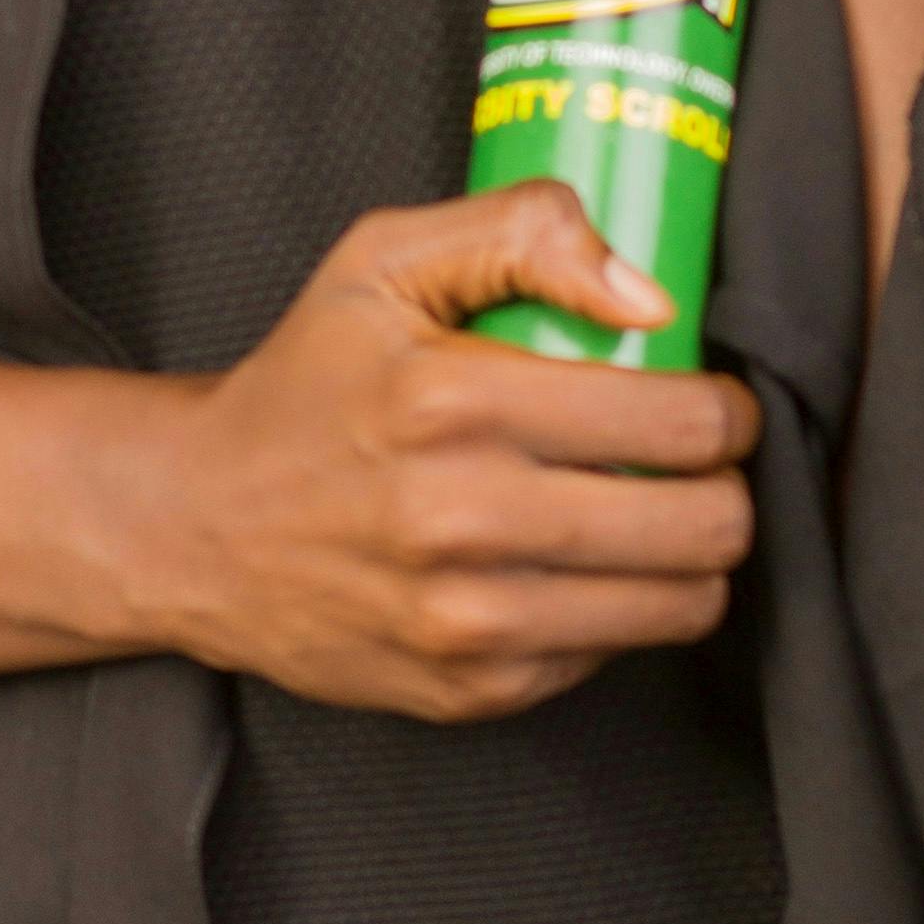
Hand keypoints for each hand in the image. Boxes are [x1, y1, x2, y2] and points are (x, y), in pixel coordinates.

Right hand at [111, 182, 758, 720]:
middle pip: (705, 524)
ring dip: (690, 559)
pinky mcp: (468, 691)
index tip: (711, 402)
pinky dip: (614, 611)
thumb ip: (523, 232)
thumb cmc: (305, 383)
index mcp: (453, 399)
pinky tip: (565, 565)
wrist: (196, 523)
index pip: (679, 419)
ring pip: (681, 605)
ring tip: (649, 517)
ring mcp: (468, 621)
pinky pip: (613, 655)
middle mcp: (463, 519)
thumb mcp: (385, 260)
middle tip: (693, 465)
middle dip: (726, 486)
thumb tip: (649, 298)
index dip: (726, 408)